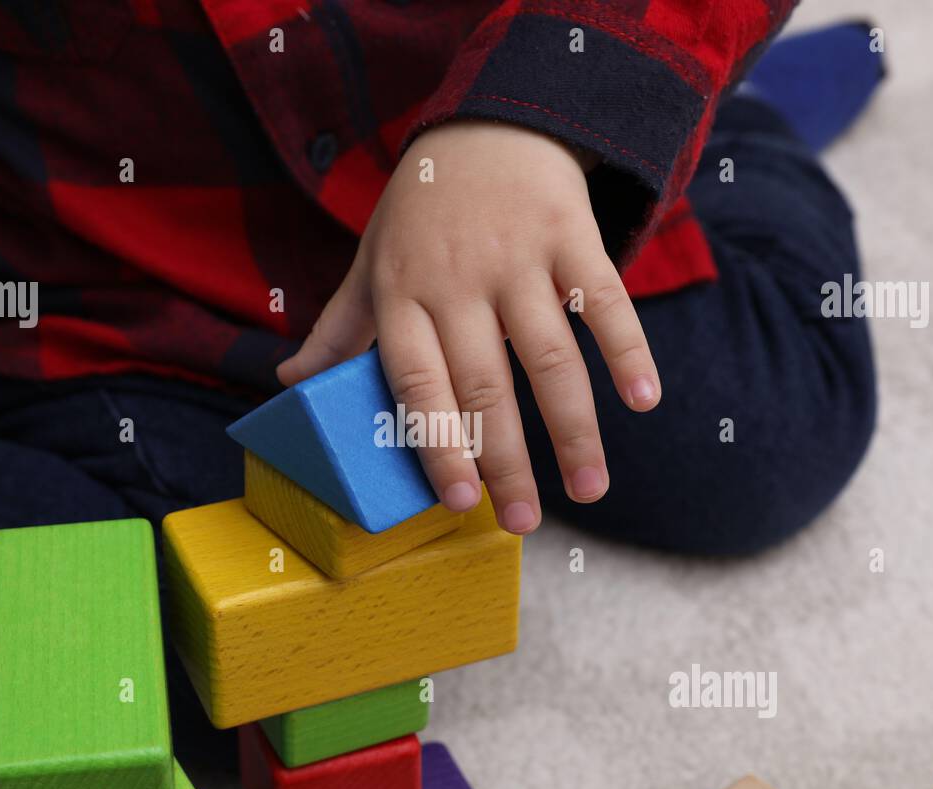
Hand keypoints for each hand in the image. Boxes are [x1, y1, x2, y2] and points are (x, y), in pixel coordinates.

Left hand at [277, 120, 660, 533]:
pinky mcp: (569, 233)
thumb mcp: (371, 261)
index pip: (416, 386)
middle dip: (507, 463)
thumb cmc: (423, 207)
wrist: (488, 121)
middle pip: (485, 387)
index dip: (438, 447)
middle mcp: (456, 280)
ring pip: (548, 356)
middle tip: (524, 524)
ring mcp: (516, 256)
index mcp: (402, 295)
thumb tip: (289, 386)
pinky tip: (643, 401)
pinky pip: (602, 299)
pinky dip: (627, 349)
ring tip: (589, 490)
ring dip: (573, 430)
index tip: (459, 505)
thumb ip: (340, 329)